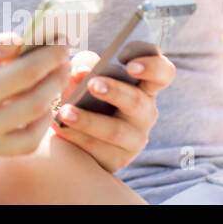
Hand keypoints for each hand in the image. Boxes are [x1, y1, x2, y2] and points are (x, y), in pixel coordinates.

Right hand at [0, 33, 70, 171]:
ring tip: (52, 84)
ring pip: (34, 131)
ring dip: (50, 105)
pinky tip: (31, 110)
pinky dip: (33, 128)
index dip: (48, 54)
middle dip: (56, 76)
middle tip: (66, 58)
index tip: (61, 40)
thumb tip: (13, 39)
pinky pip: (17, 146)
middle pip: (38, 101)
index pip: (26, 72)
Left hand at [51, 50, 174, 172]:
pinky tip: (59, 128)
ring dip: (89, 120)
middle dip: (115, 92)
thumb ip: (85, 64)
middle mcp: (145, 112)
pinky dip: (76, 137)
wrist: (70, 127)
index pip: (163, 73)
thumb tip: (82, 71)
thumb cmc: (83, 90)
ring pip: (117, 131)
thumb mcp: (84, 72)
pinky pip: (98, 149)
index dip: (152, 67)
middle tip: (92, 84)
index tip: (130, 65)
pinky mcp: (117, 159)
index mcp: (144, 85)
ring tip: (65, 112)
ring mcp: (135, 138)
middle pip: (138, 102)